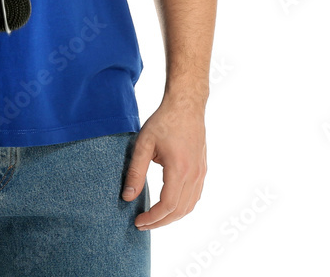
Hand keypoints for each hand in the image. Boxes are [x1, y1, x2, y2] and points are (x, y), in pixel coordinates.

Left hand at [121, 95, 207, 229]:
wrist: (186, 105)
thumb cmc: (163, 121)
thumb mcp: (143, 144)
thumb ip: (135, 171)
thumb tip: (127, 197)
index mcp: (179, 169)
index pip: (167, 205)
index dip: (152, 218)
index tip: (138, 221)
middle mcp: (194, 175)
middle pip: (179, 211)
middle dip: (160, 222)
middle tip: (142, 224)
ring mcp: (201, 173)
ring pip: (189, 206)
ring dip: (172, 217)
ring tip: (153, 217)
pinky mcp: (202, 170)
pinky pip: (195, 197)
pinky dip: (182, 207)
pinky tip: (169, 205)